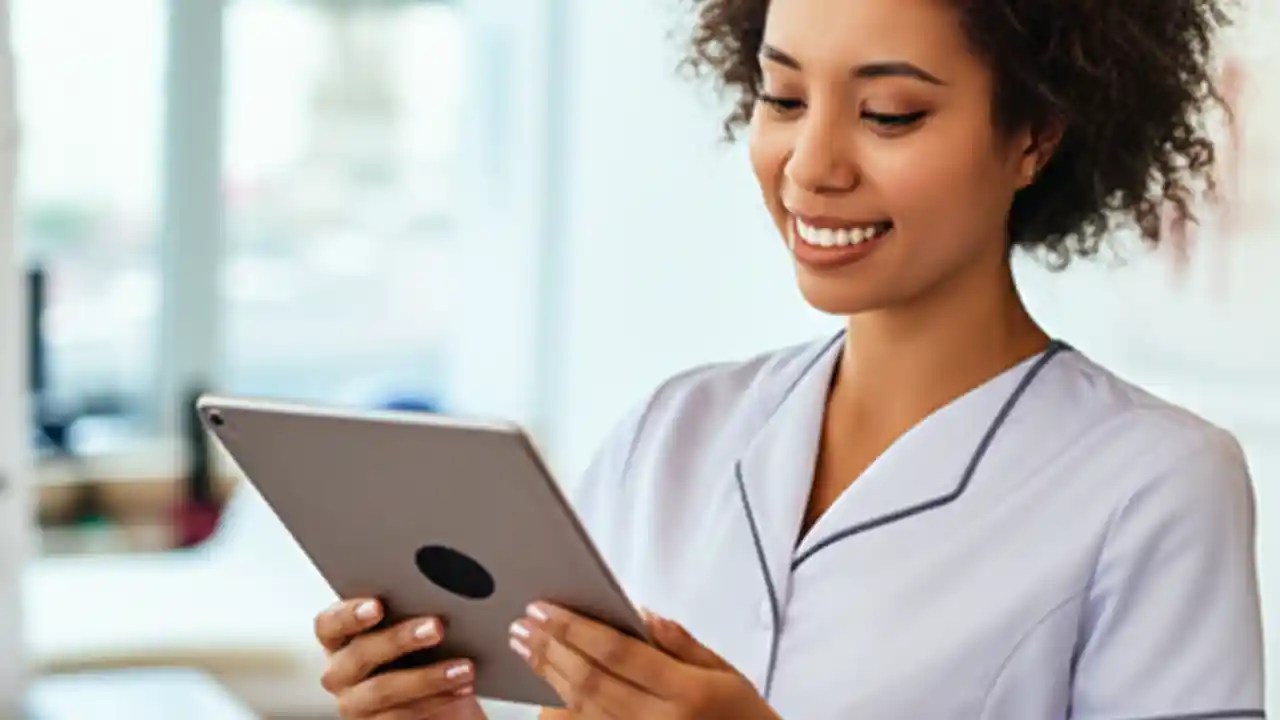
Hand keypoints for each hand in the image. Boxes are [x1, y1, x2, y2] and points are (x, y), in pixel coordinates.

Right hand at [314, 598, 485, 718]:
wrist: (438, 695)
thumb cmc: (422, 649)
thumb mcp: (413, 624)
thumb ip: (412, 606)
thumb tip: (442, 587)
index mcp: (340, 637)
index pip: (330, 623)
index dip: (350, 614)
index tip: (378, 605)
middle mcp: (340, 671)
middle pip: (360, 654)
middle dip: (400, 639)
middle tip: (436, 627)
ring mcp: (355, 703)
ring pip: (383, 690)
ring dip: (428, 676)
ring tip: (464, 666)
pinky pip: (402, 715)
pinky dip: (438, 699)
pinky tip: (463, 687)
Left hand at [515, 603, 781, 719]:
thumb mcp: (727, 673)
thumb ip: (681, 643)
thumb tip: (638, 615)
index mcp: (689, 692)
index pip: (617, 651)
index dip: (574, 627)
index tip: (544, 608)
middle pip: (589, 681)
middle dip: (550, 648)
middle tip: (523, 624)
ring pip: (579, 714)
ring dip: (548, 681)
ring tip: (528, 651)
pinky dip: (562, 717)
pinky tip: (547, 699)